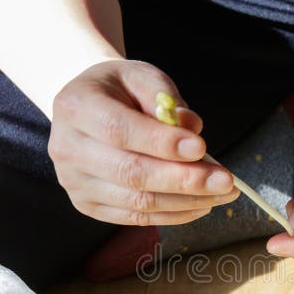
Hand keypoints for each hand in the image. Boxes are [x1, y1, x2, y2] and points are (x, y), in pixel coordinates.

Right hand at [48, 59, 238, 225]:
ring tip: (222, 194)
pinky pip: (136, 217)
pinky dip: (174, 214)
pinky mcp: (89, 205)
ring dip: (186, 201)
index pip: (119, 130)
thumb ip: (165, 98)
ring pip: (137, 201)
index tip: (202, 148)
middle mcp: (67, 148)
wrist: (89, 108)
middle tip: (225, 182)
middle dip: (184, 180)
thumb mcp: (142, 76)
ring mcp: (75, 182)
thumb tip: (191, 128)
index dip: (162, 143)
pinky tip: (201, 204)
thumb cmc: (120, 90)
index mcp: (76, 107)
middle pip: (130, 173)